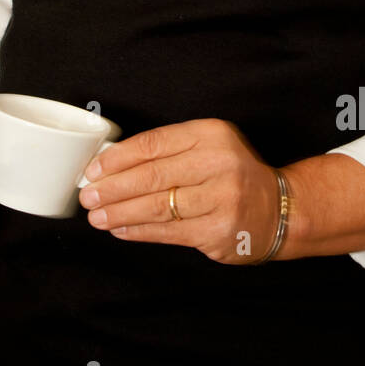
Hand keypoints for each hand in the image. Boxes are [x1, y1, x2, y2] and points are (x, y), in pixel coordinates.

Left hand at [78, 118, 285, 264]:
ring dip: (120, 213)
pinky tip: (121, 230)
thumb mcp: (207, 146)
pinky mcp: (218, 231)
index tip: (94, 170)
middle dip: (113, 189)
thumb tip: (112, 165)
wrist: (276, 208)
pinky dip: (139, 232)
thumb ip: (168, 151)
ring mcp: (221, 199)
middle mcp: (218, 163)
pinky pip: (168, 232)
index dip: (118, 158)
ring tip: (97, 216)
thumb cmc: (231, 174)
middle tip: (88, 196)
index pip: (154, 143)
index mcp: (211, 134)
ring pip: (157, 207)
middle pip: (152, 176)